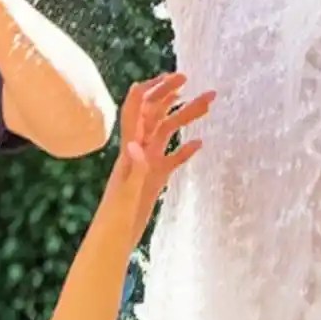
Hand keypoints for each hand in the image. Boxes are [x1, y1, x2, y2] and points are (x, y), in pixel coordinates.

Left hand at [109, 73, 213, 248]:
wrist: (111, 241)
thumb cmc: (116, 221)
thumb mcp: (127, 194)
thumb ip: (134, 170)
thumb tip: (137, 145)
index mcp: (131, 149)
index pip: (138, 108)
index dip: (154, 89)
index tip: (176, 78)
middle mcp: (138, 151)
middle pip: (155, 114)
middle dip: (172, 94)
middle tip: (195, 82)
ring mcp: (147, 165)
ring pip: (166, 132)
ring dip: (185, 117)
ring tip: (209, 104)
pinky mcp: (154, 181)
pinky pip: (171, 159)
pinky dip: (185, 149)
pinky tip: (199, 145)